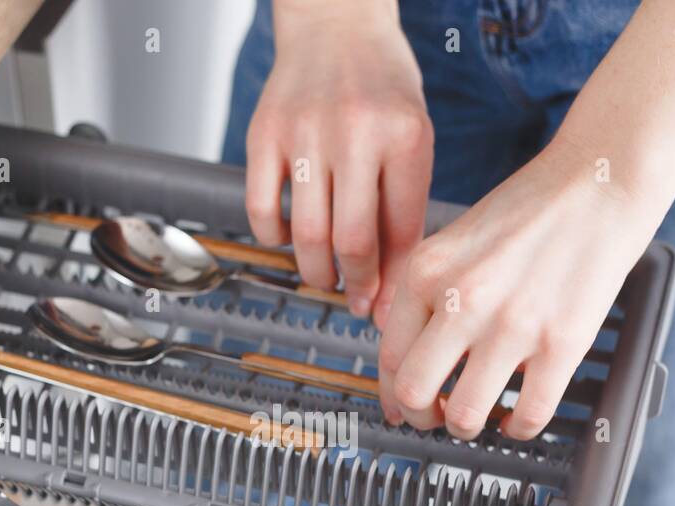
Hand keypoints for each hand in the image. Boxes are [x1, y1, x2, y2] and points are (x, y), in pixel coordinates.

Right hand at [245, 1, 432, 319]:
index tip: (385, 308)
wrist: (336, 24)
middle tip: (355, 300)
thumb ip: (403, 205)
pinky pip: (261, 210)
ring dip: (315, 271)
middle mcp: (354, 133)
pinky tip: (288, 238)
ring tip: (325, 278)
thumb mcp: (412, 138)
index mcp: (404, 136)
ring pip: (305, 234)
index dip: (392, 282)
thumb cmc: (382, 88)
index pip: (400, 231)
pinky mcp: (263, 134)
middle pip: (350, 241)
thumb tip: (388, 284)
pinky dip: (274, 238)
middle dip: (354, 286)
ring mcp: (304, 133)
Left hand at [378, 137, 659, 440]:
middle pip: (415, 392)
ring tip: (483, 415)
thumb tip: (413, 356)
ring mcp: (511, 325)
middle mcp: (462, 300)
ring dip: (469, 427)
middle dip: (423, 418)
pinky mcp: (561, 343)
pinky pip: (528, 416)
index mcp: (428, 273)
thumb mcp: (457, 242)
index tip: (404, 407)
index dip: (393, 394)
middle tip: (439, 417)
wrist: (601, 182)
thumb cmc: (532, 209)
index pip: (388, 356)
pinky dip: (519, 428)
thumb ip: (430, 294)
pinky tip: (519, 416)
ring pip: (465, 415)